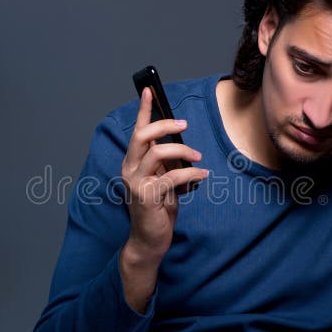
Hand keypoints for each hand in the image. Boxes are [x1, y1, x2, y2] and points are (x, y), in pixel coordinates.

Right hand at [120, 86, 208, 266]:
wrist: (149, 240)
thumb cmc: (158, 209)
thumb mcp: (163, 181)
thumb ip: (166, 164)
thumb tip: (181, 146)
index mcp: (132, 163)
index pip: (137, 131)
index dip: (144, 110)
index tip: (150, 90)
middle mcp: (129, 169)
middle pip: (142, 136)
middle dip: (164, 125)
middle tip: (184, 124)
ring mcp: (136, 183)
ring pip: (157, 153)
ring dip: (182, 151)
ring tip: (198, 158)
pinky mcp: (147, 197)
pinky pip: (171, 177)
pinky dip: (190, 173)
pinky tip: (202, 175)